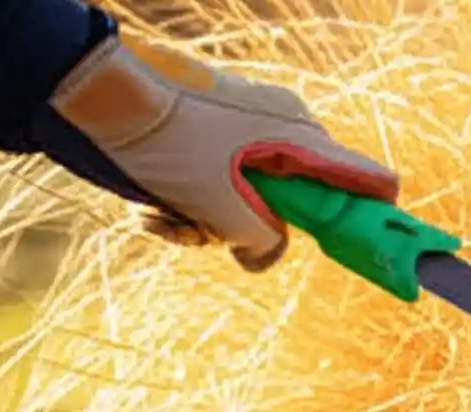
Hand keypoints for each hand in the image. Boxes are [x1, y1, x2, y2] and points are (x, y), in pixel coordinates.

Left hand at [45, 32, 399, 271]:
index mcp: (299, 137)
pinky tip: (151, 208)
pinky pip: (217, 189)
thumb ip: (260, 240)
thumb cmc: (167, 142)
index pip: (368, 179)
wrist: (98, 97)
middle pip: (296, 205)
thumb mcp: (220, 207)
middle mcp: (281, 131)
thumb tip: (262, 255)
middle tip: (214, 234)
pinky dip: (187, 207)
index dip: (372, 218)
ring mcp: (246, 134)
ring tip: (166, 218)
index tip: (364, 250)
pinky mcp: (212, 140)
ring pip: (248, 203)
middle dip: (251, 230)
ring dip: (205, 224)